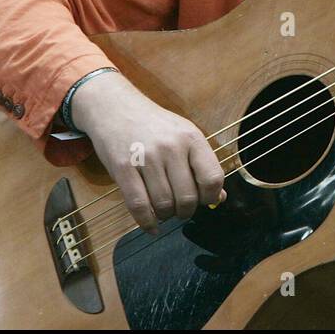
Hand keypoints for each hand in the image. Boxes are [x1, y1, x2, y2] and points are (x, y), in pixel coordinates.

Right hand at [70, 72, 226, 233]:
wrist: (115, 108)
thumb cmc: (154, 126)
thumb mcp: (184, 135)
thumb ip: (202, 164)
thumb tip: (219, 198)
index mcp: (191, 138)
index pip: (212, 178)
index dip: (210, 197)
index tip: (203, 199)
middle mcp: (171, 147)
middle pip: (187, 197)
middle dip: (186, 211)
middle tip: (180, 209)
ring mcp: (146, 158)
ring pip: (163, 205)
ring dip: (166, 216)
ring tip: (163, 210)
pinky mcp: (122, 168)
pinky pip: (139, 206)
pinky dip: (147, 222)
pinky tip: (151, 226)